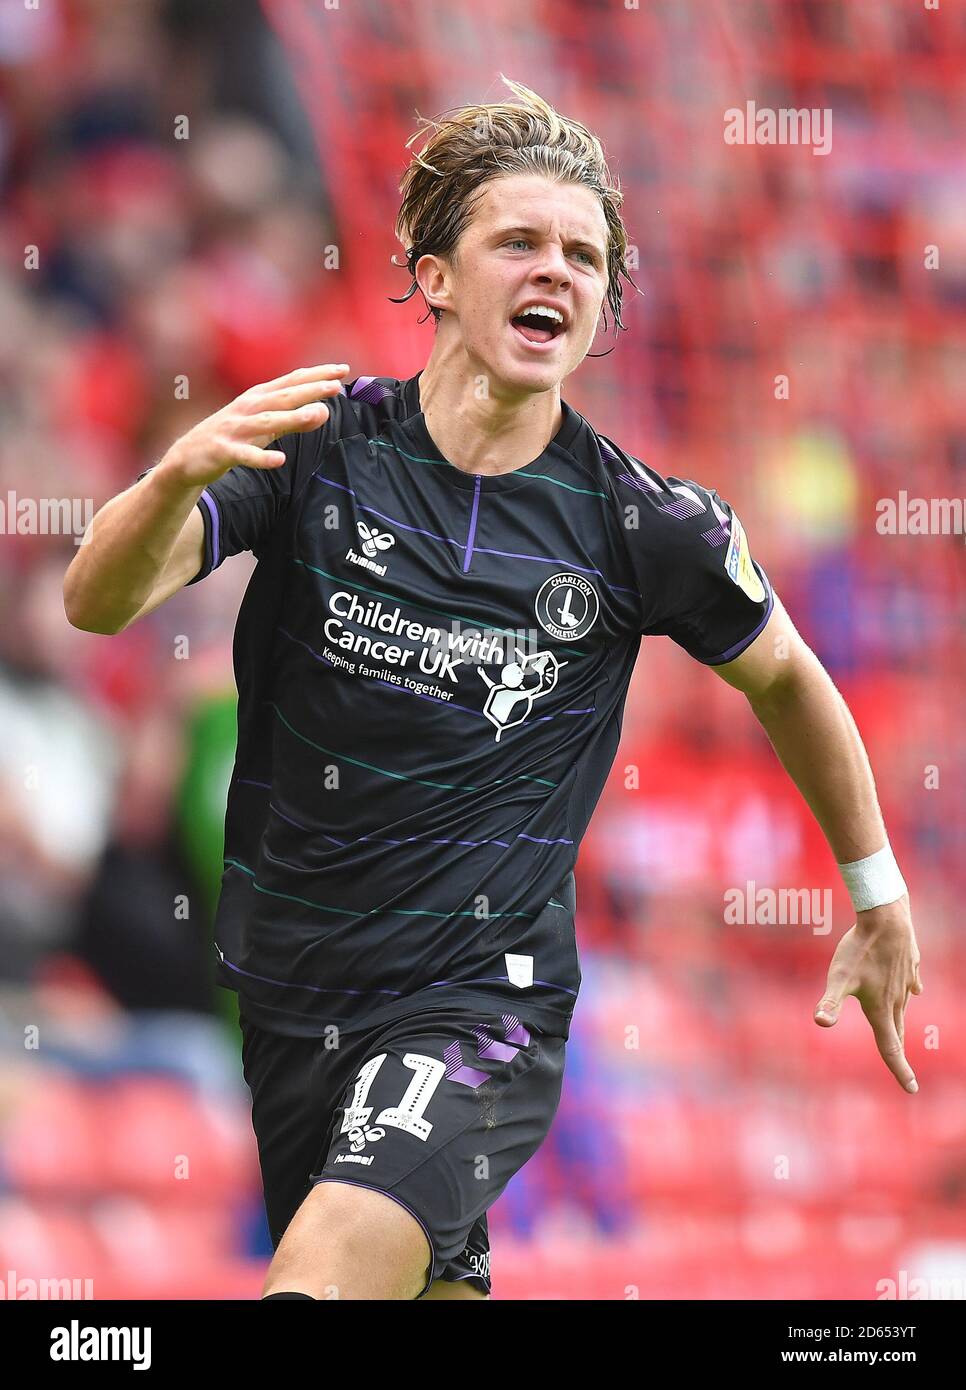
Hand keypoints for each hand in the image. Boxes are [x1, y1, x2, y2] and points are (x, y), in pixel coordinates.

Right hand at [160, 363, 350, 486]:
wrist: (186, 459)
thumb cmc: (231, 438)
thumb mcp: (263, 427)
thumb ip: (291, 419)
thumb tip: (324, 411)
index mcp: (257, 398)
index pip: (291, 382)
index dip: (316, 376)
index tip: (342, 370)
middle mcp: (246, 409)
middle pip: (283, 397)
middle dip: (310, 390)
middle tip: (336, 385)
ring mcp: (234, 429)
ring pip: (267, 422)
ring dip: (292, 418)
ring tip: (318, 414)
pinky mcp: (222, 451)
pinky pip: (244, 455)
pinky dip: (261, 457)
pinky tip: (279, 460)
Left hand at [814, 895, 922, 1092]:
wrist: (886, 917)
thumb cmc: (860, 949)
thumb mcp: (839, 976)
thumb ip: (830, 1001)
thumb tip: (819, 1022)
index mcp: (882, 1009)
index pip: (891, 1048)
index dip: (900, 1070)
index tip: (911, 1090)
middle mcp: (897, 1000)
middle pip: (898, 1032)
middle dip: (900, 1054)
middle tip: (906, 1076)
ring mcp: (906, 982)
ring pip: (903, 1009)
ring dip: (901, 1025)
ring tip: (900, 1036)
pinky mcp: (910, 966)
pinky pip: (912, 985)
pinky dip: (911, 993)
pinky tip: (914, 992)